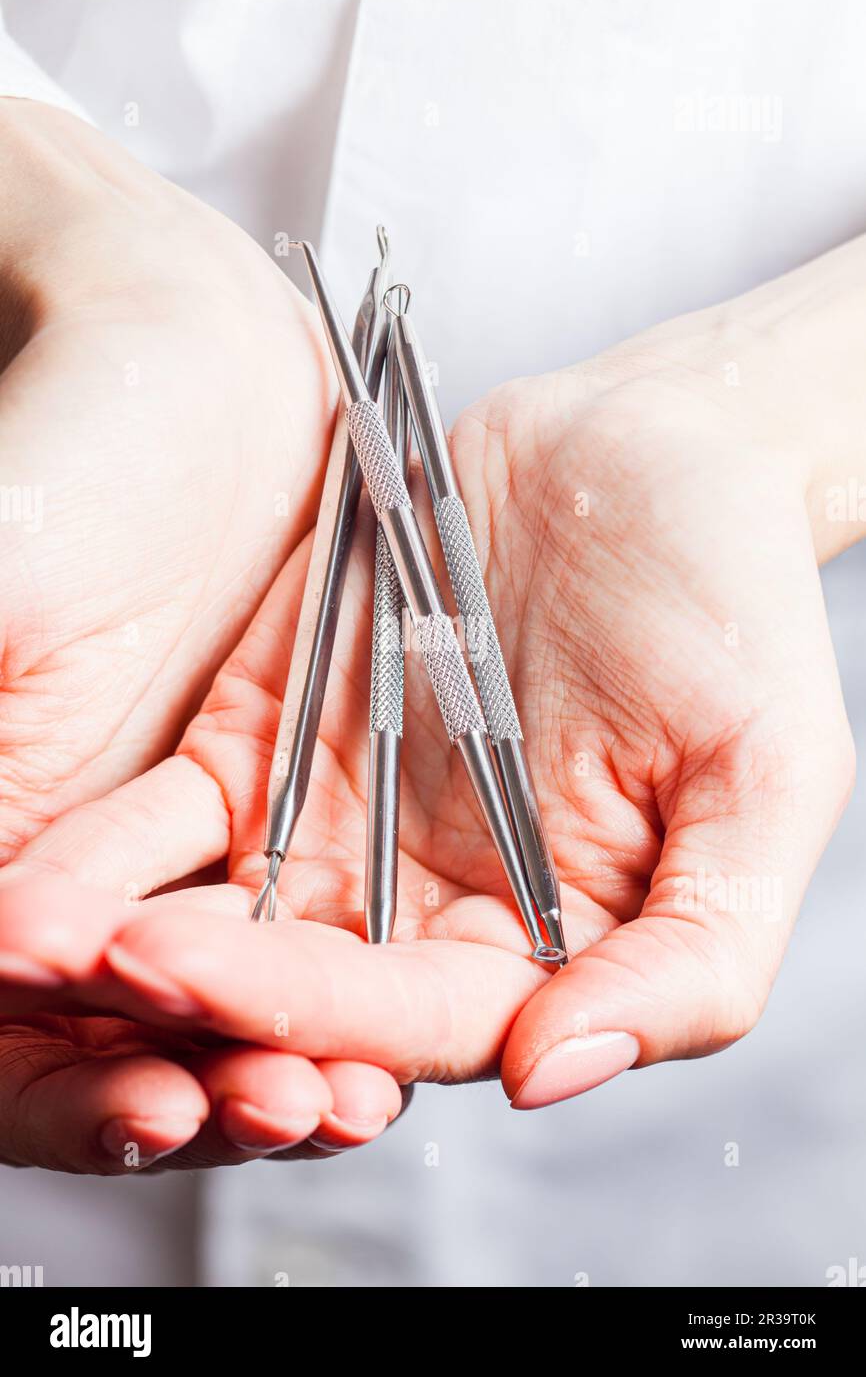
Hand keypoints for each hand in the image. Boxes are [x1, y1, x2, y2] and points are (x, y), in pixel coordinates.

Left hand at [2, 243, 856, 1114]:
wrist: (654, 454)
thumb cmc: (734, 611)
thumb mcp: (768, 785)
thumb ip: (692, 952)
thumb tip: (548, 1071)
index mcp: (544, 944)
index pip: (418, 1022)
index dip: (320, 1019)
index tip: (216, 985)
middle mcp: (429, 909)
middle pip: (298, 989)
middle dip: (196, 991)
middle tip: (96, 962)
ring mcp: (343, 829)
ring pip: (221, 916)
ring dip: (123, 935)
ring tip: (32, 931)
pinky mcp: (273, 743)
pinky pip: (183, 815)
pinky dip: (114, 846)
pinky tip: (46, 866)